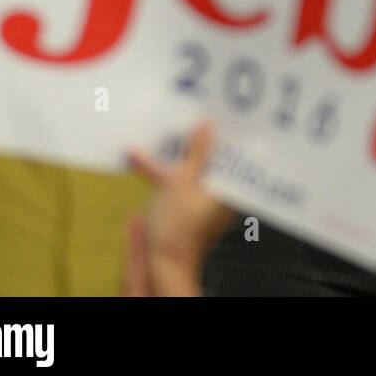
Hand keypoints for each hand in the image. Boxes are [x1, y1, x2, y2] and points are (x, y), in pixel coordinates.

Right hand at [125, 121, 234, 296]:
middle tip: (195, 107)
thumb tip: (207, 124)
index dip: (231, 129)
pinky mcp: (182, 205)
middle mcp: (222, 192)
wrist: (155, 268)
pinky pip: (176, 178)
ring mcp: (202, 198)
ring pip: (192, 166)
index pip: (237, 151)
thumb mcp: (182, 182)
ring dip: (177, 150)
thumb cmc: (176, 230)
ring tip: (166, 124)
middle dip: (201, 135)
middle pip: (214, 155)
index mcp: (232, 186)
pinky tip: (138, 154)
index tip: (225, 107)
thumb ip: (196, 152)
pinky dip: (161, 167)